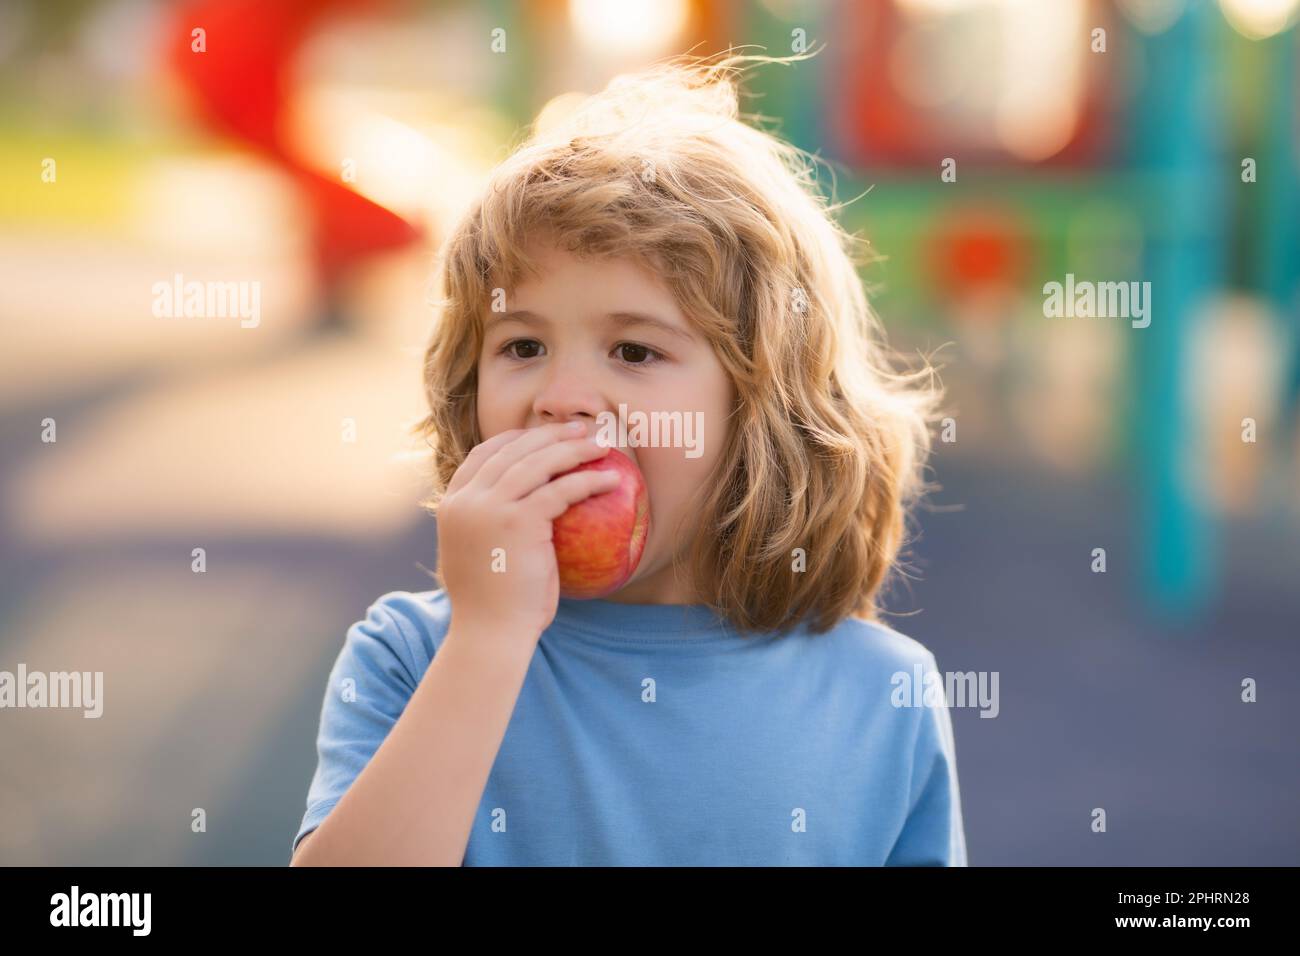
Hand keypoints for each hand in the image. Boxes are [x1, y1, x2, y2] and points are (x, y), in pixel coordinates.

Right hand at [434, 422, 618, 648]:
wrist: (490, 634)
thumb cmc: (492, 605)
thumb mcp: (478, 554)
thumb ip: (487, 524)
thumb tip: (519, 507)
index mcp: (452, 505)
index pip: (483, 455)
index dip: (515, 439)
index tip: (543, 435)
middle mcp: (466, 501)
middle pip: (513, 451)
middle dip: (550, 435)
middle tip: (581, 428)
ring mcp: (489, 508)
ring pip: (538, 463)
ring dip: (575, 448)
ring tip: (602, 444)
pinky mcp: (519, 521)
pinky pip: (561, 490)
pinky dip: (589, 480)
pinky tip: (611, 480)